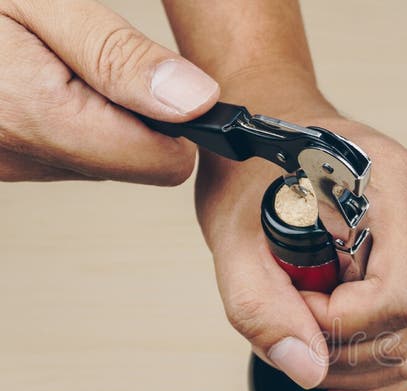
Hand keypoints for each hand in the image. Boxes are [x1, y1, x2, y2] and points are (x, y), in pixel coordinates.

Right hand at [0, 0, 217, 182]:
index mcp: (40, 118)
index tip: (167, 81)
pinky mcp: (2, 163)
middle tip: (92, 58)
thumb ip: (122, 55)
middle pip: (134, 162)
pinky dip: (65, 119)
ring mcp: (9, 167)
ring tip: (55, 62)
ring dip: (97, 115)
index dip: (178, 121)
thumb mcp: (46, 3)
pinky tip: (39, 79)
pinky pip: (63, 153)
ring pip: (100, 159)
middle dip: (133, 112)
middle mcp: (21, 157)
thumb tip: (196, 100)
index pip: (164, 163)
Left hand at [195, 95, 406, 390]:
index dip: (337, 324)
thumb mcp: (232, 233)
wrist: (262, 128)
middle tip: (287, 333)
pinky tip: (336, 383)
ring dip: (356, 371)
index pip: (394, 294)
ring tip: (303, 355)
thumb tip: (306, 370)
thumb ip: (260, 304)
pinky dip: (375, 374)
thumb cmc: (248, 166)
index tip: (290, 305)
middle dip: (342, 353)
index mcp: (390, 185)